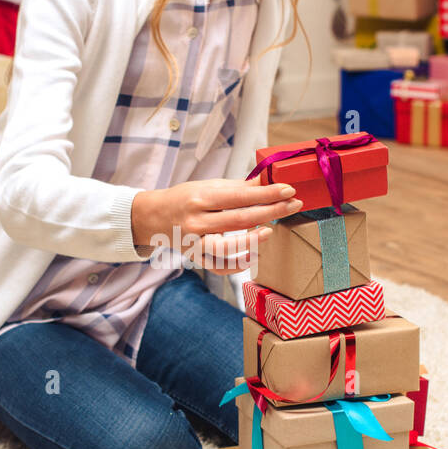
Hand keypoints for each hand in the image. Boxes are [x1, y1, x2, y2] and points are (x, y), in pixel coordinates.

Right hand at [131, 177, 301, 274]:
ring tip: (270, 231)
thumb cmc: (185, 198)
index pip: (239, 196)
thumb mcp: (208, 186)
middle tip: (293, 205)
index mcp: (199, 198)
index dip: (266, 193)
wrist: (154, 216)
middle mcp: (196, 221)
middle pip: (238, 219)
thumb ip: (238, 187)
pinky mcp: (195, 258)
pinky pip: (218, 267)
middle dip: (270, 211)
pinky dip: (237, 265)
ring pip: (226, 248)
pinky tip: (253, 256)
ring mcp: (194, 243)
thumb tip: (268, 180)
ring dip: (252, 241)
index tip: (288, 190)